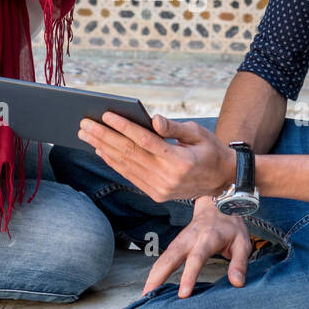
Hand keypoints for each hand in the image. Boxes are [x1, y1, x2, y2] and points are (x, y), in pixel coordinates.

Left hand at [77, 113, 233, 203]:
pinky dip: (113, 162)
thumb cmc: (210, 150)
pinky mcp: (156, 194)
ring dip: (103, 149)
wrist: (222, 180)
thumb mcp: (198, 133)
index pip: (144, 141)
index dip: (123, 127)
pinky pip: (130, 176)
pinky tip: (101, 150)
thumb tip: (153, 120)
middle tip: (85, 124)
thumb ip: (174, 127)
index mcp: (179, 161)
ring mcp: (160, 189)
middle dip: (104, 137)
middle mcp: (167, 178)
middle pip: (129, 154)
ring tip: (86, 135)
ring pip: (125, 166)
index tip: (105, 114)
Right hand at [145, 197, 252, 297]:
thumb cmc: (231, 227)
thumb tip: (237, 283)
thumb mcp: (242, 243)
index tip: (183, 294)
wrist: (218, 205)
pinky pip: (163, 258)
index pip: (196, 258)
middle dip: (159, 276)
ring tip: (146, 294)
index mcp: (208, 238)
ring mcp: (180, 240)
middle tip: (150, 294)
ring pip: (163, 257)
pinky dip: (155, 271)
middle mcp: (190, 238)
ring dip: (153, 275)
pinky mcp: (176, 244)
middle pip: (171, 257)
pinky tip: (151, 285)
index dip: (189, 276)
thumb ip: (239, 263)